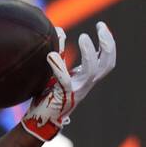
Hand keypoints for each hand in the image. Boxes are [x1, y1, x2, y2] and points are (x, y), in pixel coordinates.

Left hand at [22, 22, 115, 140]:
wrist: (38, 120)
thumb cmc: (47, 95)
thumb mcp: (54, 72)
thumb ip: (58, 54)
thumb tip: (59, 31)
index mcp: (86, 78)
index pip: (105, 59)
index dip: (107, 43)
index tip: (101, 26)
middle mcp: (85, 84)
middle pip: (107, 63)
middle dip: (108, 44)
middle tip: (100, 27)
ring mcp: (76, 90)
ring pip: (92, 71)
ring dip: (90, 52)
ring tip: (83, 37)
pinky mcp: (63, 96)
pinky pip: (65, 80)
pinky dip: (59, 67)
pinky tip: (50, 56)